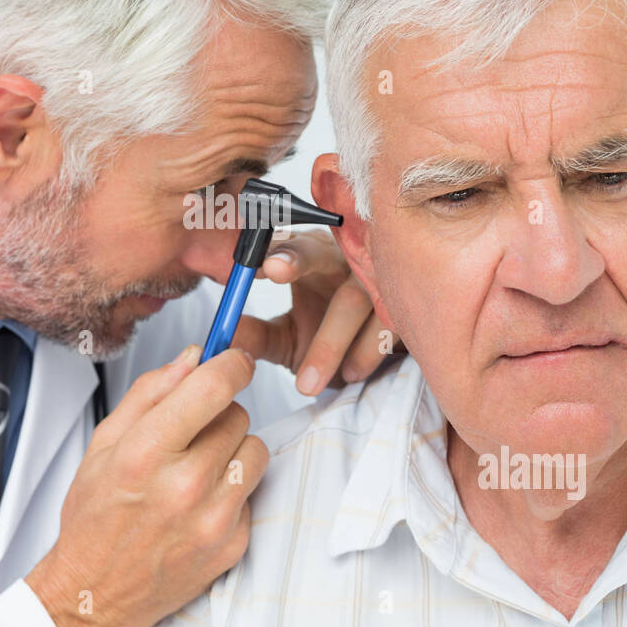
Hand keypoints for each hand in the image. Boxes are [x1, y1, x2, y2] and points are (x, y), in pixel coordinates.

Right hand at [24, 345, 267, 626]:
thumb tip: (192, 358)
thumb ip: (150, 392)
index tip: (234, 360)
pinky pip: (252, 491)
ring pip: (255, 449)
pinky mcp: (233, 543)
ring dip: (232, 449)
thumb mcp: (105, 443)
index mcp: (145, 454)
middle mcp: (183, 487)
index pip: (213, 388)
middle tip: (191, 432)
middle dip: (219, 414)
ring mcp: (213, 518)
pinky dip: (232, 489)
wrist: (97, 591)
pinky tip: (200, 502)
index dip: (231, 364)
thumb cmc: (95, 518)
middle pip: (237, 415)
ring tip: (198, 466)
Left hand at [231, 227, 402, 395]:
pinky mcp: (404, 307)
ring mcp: (377, 279)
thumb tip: (222, 339)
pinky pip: (389, 324)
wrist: (376, 356)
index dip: (270, 247)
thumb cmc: (326, 335)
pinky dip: (369, 350)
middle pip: (320, 251)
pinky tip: (352, 373)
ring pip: (355, 298)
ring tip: (306, 383)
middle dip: (297, 257)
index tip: (252, 260)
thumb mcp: (286, 338)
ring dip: (330, 341)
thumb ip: (256, 337)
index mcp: (309, 258)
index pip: (284, 244)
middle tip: (272, 269)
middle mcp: (342, 259)